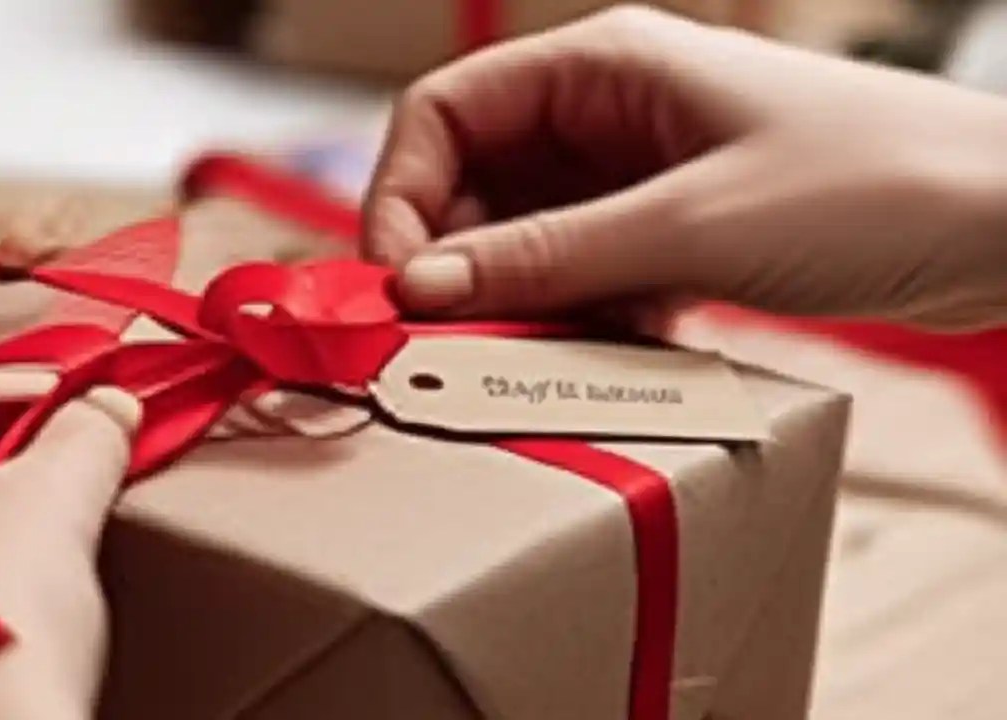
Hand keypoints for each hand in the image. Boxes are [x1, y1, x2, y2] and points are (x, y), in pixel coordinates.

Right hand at [365, 5, 1006, 329]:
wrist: (1003, 225)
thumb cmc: (873, 183)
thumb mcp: (690, 223)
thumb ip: (548, 256)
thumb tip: (422, 286)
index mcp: (603, 67)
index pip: (447, 114)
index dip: (402, 196)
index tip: (393, 283)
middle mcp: (606, 116)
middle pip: (474, 183)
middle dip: (452, 262)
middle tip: (446, 341)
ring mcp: (637, 178)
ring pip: (524, 239)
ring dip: (515, 301)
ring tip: (530, 356)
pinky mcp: (668, 234)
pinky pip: (582, 276)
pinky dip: (575, 318)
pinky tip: (604, 353)